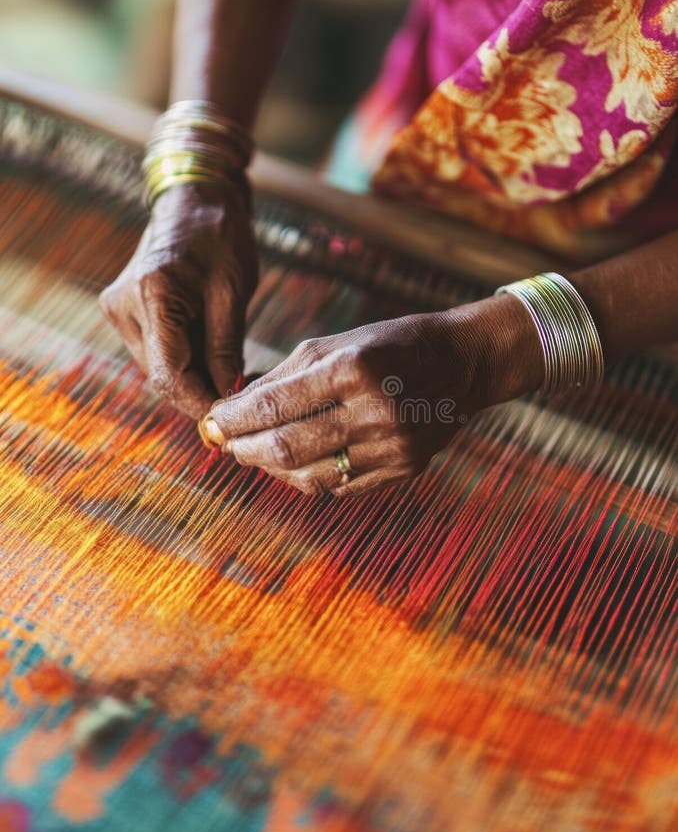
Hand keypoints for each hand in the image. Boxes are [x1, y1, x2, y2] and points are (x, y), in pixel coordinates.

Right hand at [99, 181, 257, 418]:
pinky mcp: (125, 312)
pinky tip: (214, 359)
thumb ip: (226, 347)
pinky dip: (185, 361)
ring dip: (194, 378)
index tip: (230, 418)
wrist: (193, 198)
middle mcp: (124, 306)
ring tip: (233, 375)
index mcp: (152, 295)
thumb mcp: (233, 292)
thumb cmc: (219, 235)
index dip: (199, 403)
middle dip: (200, 392)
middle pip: (160, 375)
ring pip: (157, 368)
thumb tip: (227, 394)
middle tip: (240, 399)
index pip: (169, 374)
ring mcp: (119, 310)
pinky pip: (156, 351)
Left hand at [202, 296, 542, 495]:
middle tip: (224, 443)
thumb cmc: (390, 345)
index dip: (234, 419)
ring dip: (271, 468)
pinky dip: (307, 478)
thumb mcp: (335, 344)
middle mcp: (375, 411)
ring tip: (254, 454)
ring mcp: (393, 446)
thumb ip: (283, 378)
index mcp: (354, 369)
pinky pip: (340, 486)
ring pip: (310, 476)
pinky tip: (292, 464)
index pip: (275, 405)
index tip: (210, 423)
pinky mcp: (404, 470)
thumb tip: (232, 409)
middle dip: (244, 449)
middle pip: (287, 447)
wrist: (462, 364)